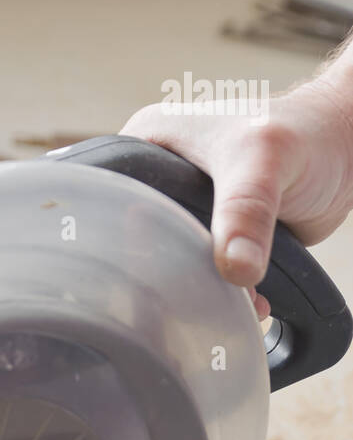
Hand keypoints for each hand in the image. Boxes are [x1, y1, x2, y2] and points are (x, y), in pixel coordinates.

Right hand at [123, 81, 352, 316]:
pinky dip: (224, 300)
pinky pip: (204, 280)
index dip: (116, 242)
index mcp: (146, 146)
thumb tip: (234, 271)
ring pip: (172, 269)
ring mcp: (186, 216)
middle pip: (137, 246)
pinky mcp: (213, 242)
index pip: (110, 204)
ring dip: (200, 297)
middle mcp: (159, 182)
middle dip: (164, 280)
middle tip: (189, 304)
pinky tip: (246, 308)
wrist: (347, 148)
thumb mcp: (265, 159)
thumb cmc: (305, 131)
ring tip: (228, 309)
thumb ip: (246, 211)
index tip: (138, 278)